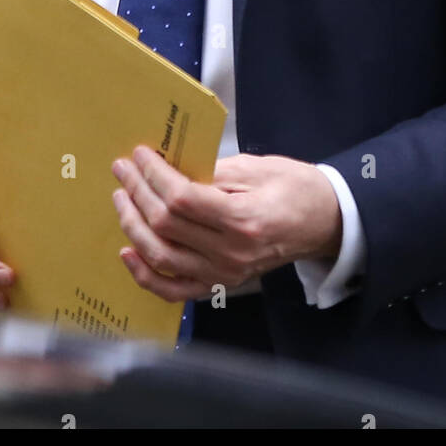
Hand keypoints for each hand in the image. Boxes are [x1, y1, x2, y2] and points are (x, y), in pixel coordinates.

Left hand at [111, 147, 341, 302]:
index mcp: (242, 219)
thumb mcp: (257, 168)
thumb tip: (170, 169)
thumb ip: (212, 172)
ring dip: (133, 227)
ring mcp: (223, 274)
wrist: (323, 222)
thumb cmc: (294, 188)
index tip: (138, 155)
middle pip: (166, 226)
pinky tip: (128, 251)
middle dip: (137, 193)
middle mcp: (230, 253)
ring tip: (122, 199)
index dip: (153, 175)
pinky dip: (145, 274)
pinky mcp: (220, 286)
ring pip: (161, 257)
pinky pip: (173, 290)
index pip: (181, 199)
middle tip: (123, 170)